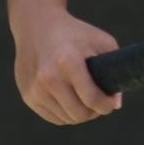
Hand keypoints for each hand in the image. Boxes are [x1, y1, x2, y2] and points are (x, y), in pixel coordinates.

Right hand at [11, 7, 123, 124]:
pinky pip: (53, 117)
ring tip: (84, 99)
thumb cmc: (75, 33)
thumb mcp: (100, 41)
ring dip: (79, 113)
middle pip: (79, 114)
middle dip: (94, 112)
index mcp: (68, 61)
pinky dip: (65, 113)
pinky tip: (69, 98)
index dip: (106, 106)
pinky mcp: (27, 95)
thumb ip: (114, 70)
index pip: (92, 99)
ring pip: (67, 119)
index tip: (111, 103)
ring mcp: (35, 88)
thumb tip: (116, 104)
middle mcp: (48, 77)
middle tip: (98, 102)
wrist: (37, 24)